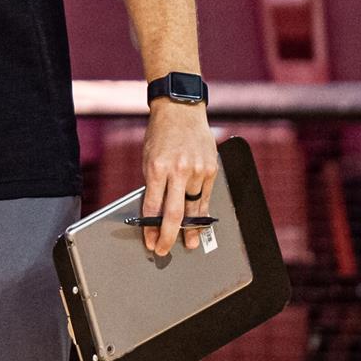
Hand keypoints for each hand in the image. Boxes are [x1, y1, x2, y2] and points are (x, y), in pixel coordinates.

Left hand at [142, 99, 218, 254]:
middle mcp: (179, 170)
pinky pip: (207, 197)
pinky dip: (202, 212)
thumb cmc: (160, 134)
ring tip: (189, 244)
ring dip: (191, 229)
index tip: (150, 241)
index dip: (151, 229)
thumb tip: (155, 212)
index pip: (153, 207)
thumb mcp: (148, 158)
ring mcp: (198, 170)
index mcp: (157, 168)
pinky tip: (200, 224)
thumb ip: (153, 184)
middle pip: (174, 214)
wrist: (181, 110)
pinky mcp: (211, 169)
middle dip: (168, 236)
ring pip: (194, 208)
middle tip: (164, 250)